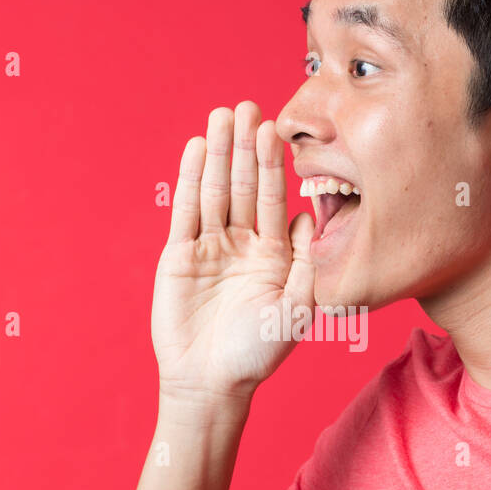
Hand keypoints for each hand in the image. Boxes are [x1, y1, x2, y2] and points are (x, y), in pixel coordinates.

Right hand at [152, 102, 314, 401]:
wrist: (212, 382)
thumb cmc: (258, 354)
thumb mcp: (296, 309)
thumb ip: (307, 264)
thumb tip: (311, 218)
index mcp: (273, 255)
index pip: (272, 199)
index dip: (272, 165)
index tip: (276, 130)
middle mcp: (241, 245)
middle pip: (241, 186)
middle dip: (245, 148)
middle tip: (248, 107)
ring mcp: (209, 248)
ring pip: (213, 191)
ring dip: (217, 154)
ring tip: (221, 116)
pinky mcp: (179, 256)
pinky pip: (186, 212)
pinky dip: (189, 180)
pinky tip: (196, 149)